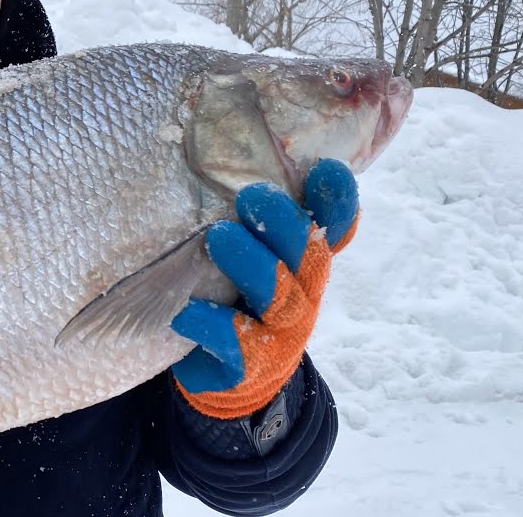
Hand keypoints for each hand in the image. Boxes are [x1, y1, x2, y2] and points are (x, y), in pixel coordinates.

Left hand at [169, 159, 358, 418]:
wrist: (227, 378)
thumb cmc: (233, 297)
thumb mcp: (246, 254)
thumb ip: (246, 217)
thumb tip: (215, 145)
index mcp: (303, 261)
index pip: (334, 228)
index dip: (338, 202)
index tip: (326, 170)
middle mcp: (303, 293)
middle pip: (309, 256)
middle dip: (284, 224)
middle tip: (251, 196)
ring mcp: (281, 332)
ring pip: (280, 297)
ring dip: (253, 265)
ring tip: (218, 237)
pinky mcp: (251, 365)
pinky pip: (237, 343)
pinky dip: (210, 323)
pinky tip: (185, 310)